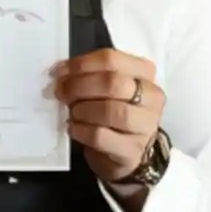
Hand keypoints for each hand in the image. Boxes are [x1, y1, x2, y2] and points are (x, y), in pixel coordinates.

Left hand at [53, 49, 164, 183]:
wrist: (126, 152)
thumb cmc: (114, 112)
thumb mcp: (107, 88)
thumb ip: (89, 75)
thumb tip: (61, 73)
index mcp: (144, 72)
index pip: (111, 59)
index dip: (81, 64)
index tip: (59, 72)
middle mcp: (152, 97)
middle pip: (112, 83)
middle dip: (79, 86)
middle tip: (61, 93)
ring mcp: (146, 125)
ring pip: (111, 111)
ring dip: (83, 109)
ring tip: (72, 112)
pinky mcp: (133, 150)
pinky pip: (101, 137)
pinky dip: (82, 131)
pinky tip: (74, 129)